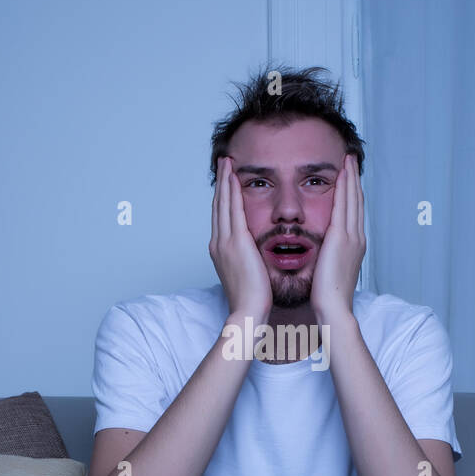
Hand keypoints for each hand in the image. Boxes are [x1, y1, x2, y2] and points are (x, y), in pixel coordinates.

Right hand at [210, 156, 271, 321]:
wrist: (248, 313)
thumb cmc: (252, 300)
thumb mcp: (249, 275)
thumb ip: (250, 260)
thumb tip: (257, 255)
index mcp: (222, 251)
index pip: (222, 217)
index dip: (223, 197)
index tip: (226, 181)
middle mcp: (219, 243)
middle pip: (218, 205)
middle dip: (221, 183)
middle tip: (223, 163)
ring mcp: (224, 242)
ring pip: (222, 203)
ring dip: (224, 181)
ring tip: (227, 162)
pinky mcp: (235, 242)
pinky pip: (232, 210)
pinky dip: (231, 192)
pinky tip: (234, 177)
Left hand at [310, 153, 364, 323]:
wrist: (333, 309)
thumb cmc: (327, 298)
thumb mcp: (328, 272)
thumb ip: (327, 258)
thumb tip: (321, 254)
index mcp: (353, 246)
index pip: (353, 213)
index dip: (352, 194)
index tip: (348, 178)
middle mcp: (357, 238)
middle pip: (357, 202)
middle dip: (354, 180)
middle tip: (351, 159)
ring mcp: (352, 237)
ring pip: (353, 199)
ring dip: (350, 177)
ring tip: (348, 159)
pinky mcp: (342, 238)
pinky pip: (344, 205)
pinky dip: (345, 187)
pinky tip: (341, 173)